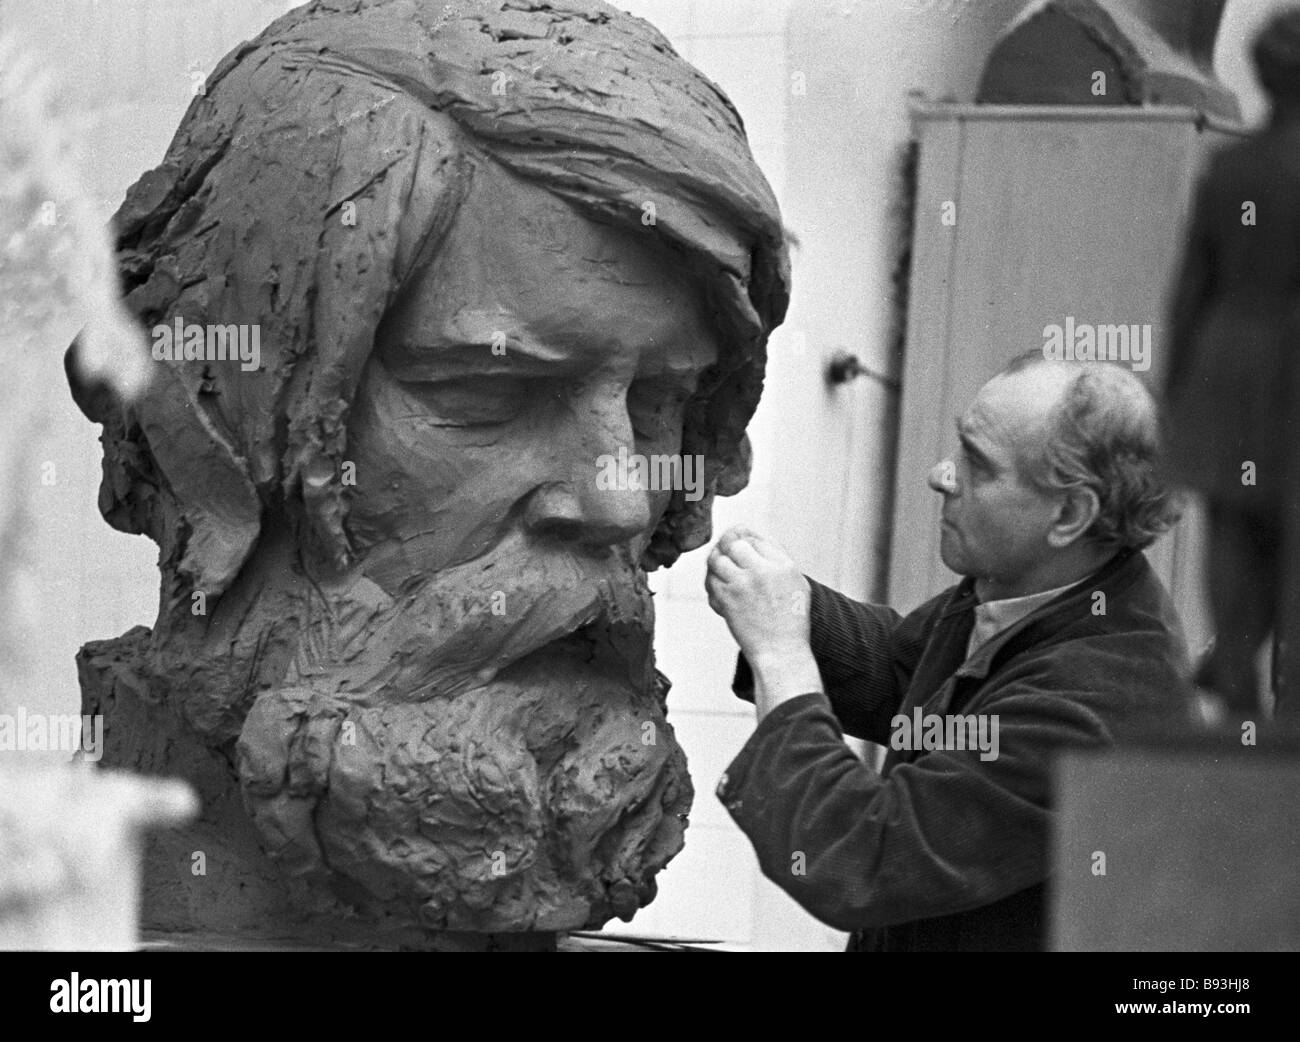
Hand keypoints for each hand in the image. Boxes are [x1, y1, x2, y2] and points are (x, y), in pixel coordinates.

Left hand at [705, 526, 811, 663]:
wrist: (781, 651)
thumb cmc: (791, 621)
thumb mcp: (797, 584)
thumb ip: (777, 560)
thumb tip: (751, 541)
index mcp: (782, 565)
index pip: (755, 539)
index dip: (743, 540)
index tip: (739, 546)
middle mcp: (761, 571)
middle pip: (733, 543)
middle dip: (726, 545)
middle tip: (723, 550)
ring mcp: (741, 584)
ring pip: (716, 559)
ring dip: (715, 561)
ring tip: (719, 566)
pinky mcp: (726, 599)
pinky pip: (710, 581)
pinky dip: (711, 581)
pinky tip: (718, 586)